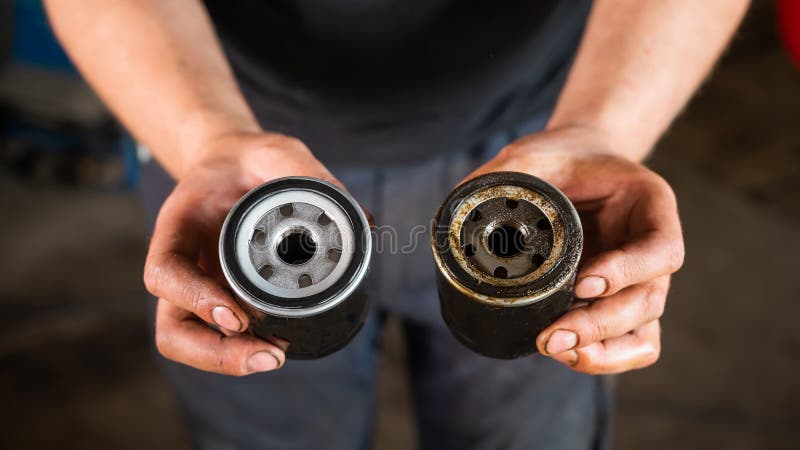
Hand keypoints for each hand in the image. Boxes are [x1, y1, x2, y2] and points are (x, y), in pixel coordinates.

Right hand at [143, 132, 339, 374]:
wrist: (234, 165)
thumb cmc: (251, 160)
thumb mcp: (280, 152)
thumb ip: (312, 175)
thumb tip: (363, 221)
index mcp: (181, 224)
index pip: (165, 272)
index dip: (196, 299)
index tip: (238, 314)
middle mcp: (183, 264)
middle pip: (173, 328)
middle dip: (216, 353)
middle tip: (271, 354)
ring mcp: (198, 287)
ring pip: (188, 342)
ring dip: (228, 361)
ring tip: (277, 357)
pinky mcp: (221, 298)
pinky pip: (220, 337)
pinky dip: (243, 350)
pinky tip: (281, 346)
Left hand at [464, 126, 683, 373]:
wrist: (579, 165)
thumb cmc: (564, 158)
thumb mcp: (537, 152)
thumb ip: (508, 173)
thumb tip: (464, 203)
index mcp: (649, 205)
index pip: (660, 248)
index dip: (625, 272)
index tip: (582, 283)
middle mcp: (652, 250)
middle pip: (648, 301)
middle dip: (599, 324)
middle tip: (552, 335)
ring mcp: (640, 282)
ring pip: (642, 332)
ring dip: (601, 349)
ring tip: (552, 348)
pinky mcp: (618, 305)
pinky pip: (629, 345)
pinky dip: (603, 357)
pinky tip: (565, 353)